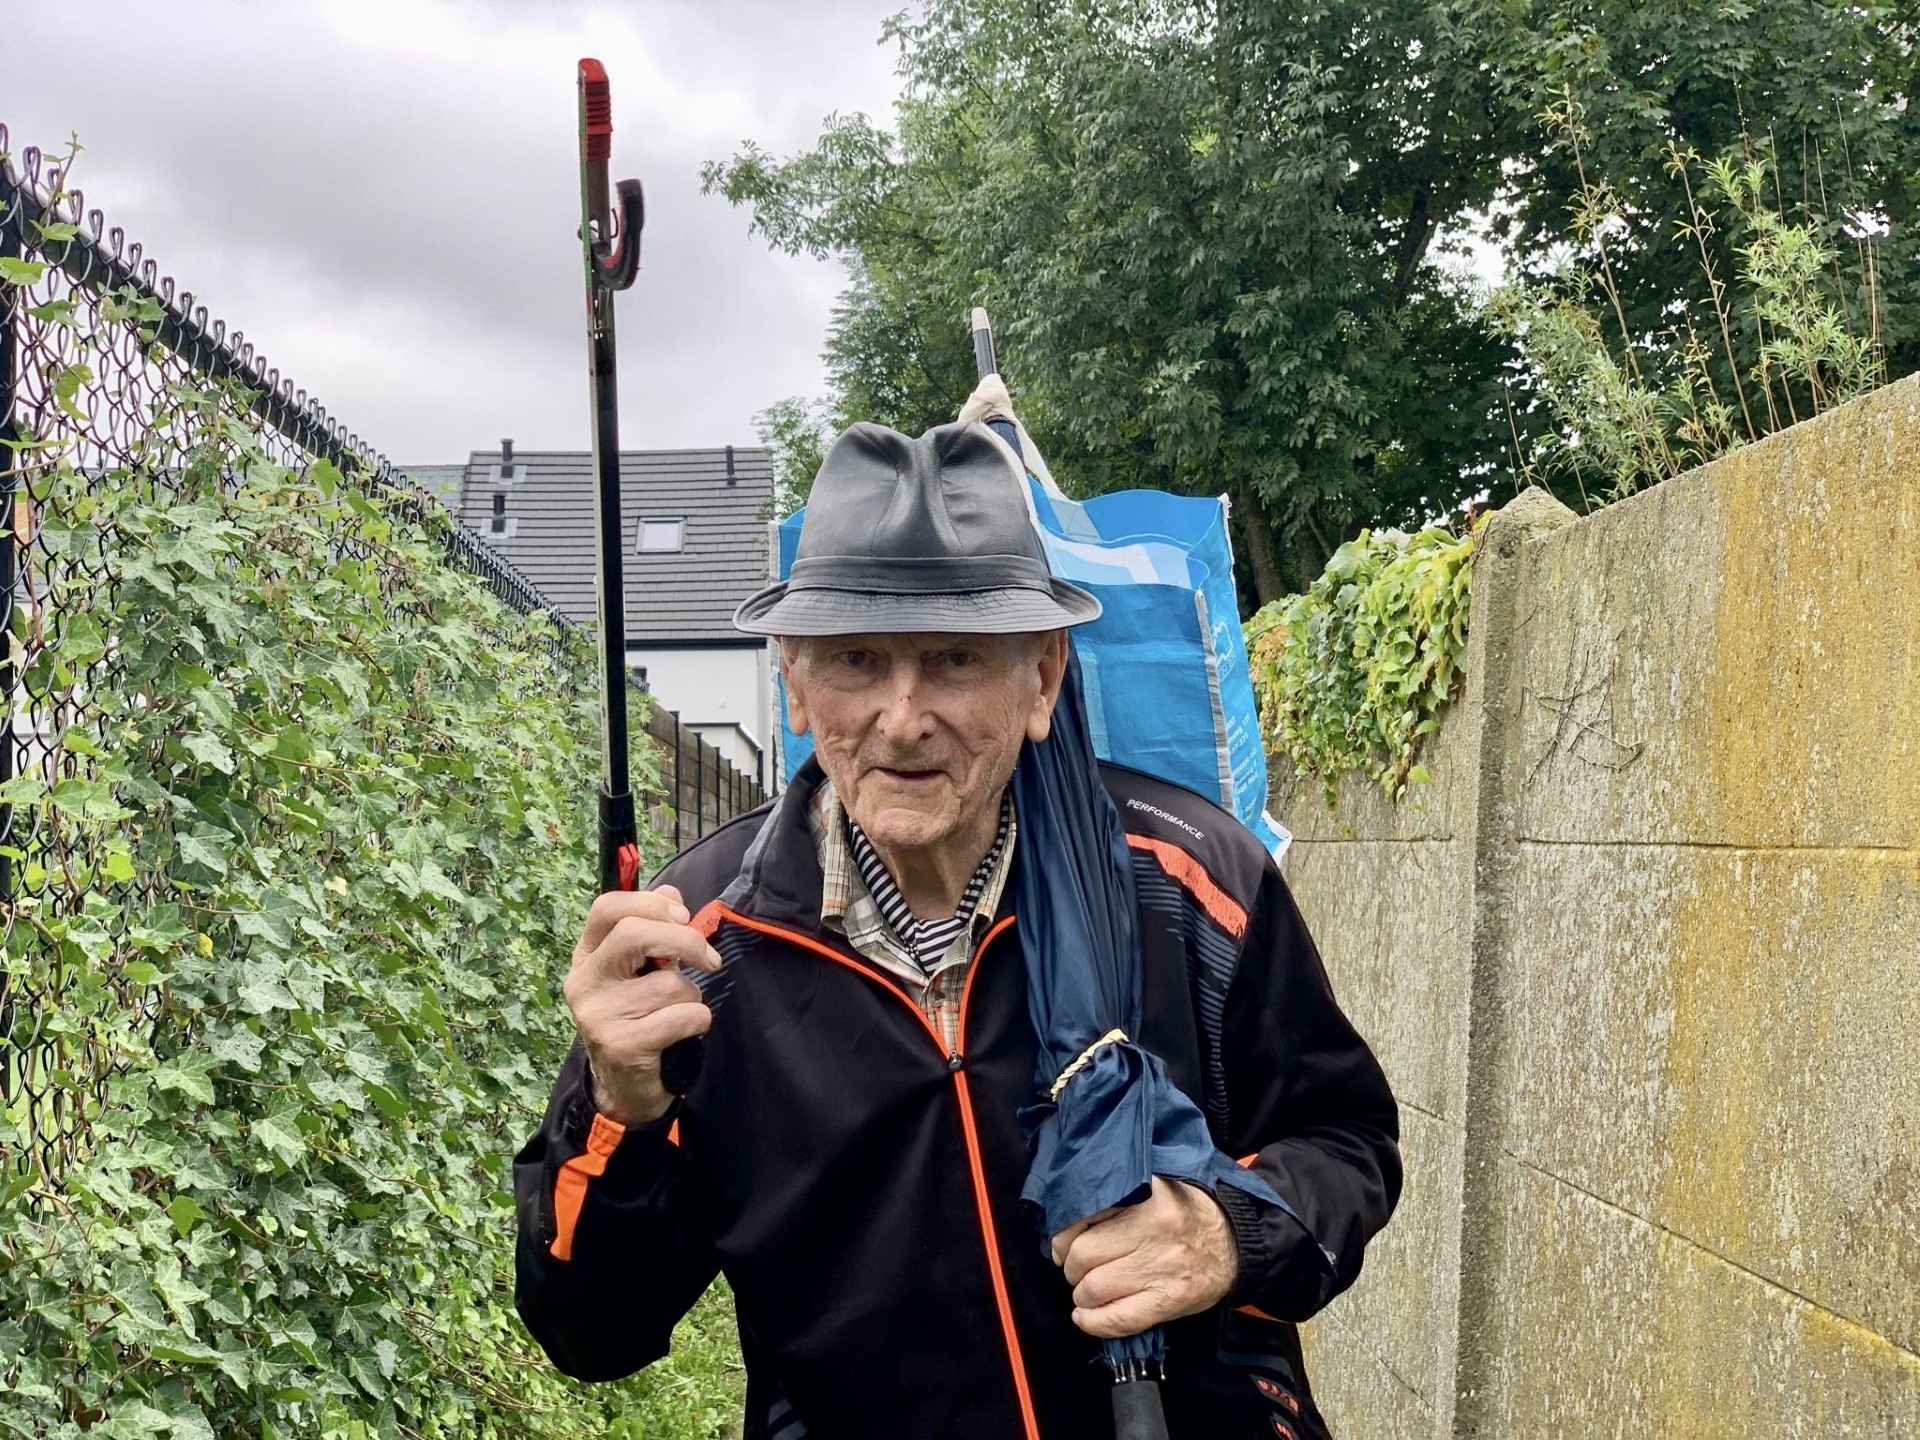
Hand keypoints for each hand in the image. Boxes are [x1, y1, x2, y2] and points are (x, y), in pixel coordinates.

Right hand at [564, 884, 721, 1126]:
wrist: (623, 1086)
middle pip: (633, 934)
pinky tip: (686, 1030)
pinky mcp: (621, 1045)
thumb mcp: (637, 970)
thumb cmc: (637, 1016)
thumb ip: (653, 927)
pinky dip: (697, 1020)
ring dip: (692, 995)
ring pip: (668, 983)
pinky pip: (681, 1016)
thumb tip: (672, 892)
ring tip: (680, 1011)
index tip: (683, 916)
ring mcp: (597, 1015)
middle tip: (710, 960)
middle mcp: (584, 982)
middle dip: (685, 941)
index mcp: (586, 955)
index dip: (650, 903)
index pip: (607, 908)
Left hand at [1049, 1177, 1236, 1338]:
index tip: (1064, 1244)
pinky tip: (1086, 1318)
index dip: (1064, 1235)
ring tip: (1089, 1292)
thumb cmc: (1186, 1215)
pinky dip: (1094, 1323)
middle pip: (1084, 1255)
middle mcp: (1153, 1231)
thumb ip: (1116, 1200)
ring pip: (1094, 1288)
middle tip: (1079, 1269)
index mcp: (1147, 1197)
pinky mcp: (1169, 1300)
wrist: (1235, 1243)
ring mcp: (1162, 1268)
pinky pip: (1119, 1319)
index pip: (1084, 1216)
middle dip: (1073, 1267)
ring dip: (1082, 1296)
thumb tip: (1068, 1224)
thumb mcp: (1154, 1191)